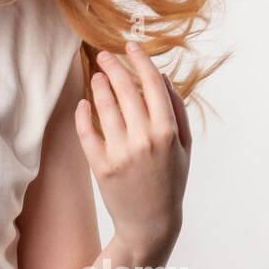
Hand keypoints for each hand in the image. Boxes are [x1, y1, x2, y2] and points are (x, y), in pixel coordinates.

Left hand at [74, 42, 191, 262]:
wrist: (151, 223)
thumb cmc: (171, 180)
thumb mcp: (184, 146)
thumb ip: (176, 110)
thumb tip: (161, 77)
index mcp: (168, 132)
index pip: (152, 84)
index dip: (140, 60)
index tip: (130, 45)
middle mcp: (144, 139)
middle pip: (125, 90)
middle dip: (114, 66)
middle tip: (104, 54)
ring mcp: (120, 152)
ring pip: (104, 106)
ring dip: (99, 85)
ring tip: (98, 76)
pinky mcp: (100, 165)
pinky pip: (86, 132)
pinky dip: (83, 114)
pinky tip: (84, 104)